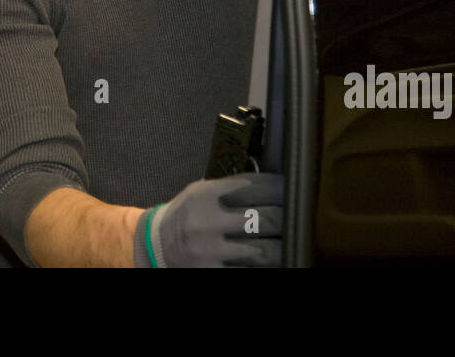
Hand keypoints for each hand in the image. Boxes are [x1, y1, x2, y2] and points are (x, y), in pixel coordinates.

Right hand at [132, 173, 283, 266]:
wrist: (155, 245)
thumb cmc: (184, 215)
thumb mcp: (200, 191)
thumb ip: (229, 187)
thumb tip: (268, 183)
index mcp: (207, 195)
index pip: (254, 187)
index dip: (279, 189)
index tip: (291, 190)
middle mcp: (209, 221)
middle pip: (264, 219)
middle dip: (286, 218)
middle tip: (298, 217)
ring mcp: (211, 250)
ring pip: (262, 250)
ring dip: (283, 247)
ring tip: (294, 242)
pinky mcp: (212, 272)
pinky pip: (248, 271)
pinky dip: (265, 266)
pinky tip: (277, 261)